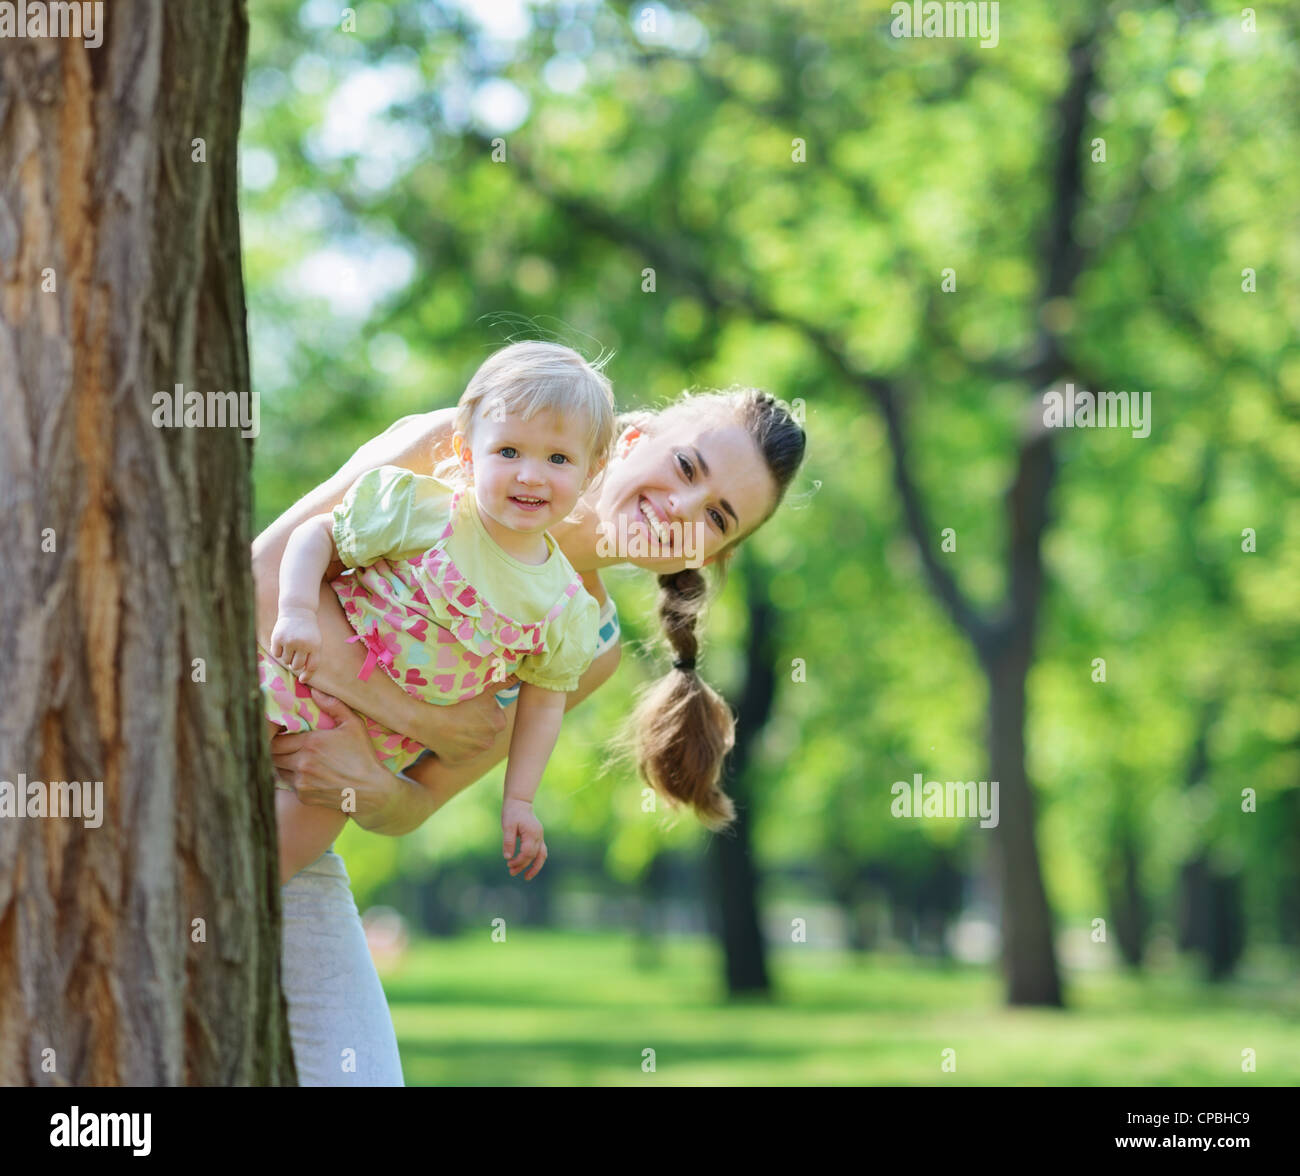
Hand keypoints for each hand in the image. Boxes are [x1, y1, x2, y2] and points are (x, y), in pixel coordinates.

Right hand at [270, 607, 322, 678]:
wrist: (297, 611)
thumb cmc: (308, 631)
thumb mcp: (315, 642)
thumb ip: (311, 659)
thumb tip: (303, 680)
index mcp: (315, 645)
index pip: (312, 666)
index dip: (307, 675)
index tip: (302, 679)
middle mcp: (302, 644)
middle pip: (296, 666)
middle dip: (296, 663)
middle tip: (296, 652)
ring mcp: (289, 641)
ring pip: (286, 661)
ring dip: (287, 656)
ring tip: (291, 644)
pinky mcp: (277, 638)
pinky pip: (276, 654)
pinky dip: (279, 651)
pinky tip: (283, 642)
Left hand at [270, 689, 407, 826]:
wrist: (371, 790)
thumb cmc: (364, 756)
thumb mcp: (353, 725)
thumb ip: (333, 705)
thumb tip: (315, 691)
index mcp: (310, 743)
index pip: (276, 739)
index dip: (275, 736)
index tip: (281, 734)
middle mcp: (301, 763)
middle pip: (272, 755)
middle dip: (275, 749)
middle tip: (283, 745)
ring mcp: (301, 782)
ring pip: (277, 770)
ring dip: (281, 764)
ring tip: (291, 759)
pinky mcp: (304, 796)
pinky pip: (289, 785)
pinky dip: (293, 779)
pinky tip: (305, 774)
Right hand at [420, 675, 519, 763]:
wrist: (427, 720)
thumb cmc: (455, 701)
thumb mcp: (481, 689)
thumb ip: (502, 682)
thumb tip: (518, 676)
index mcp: (499, 723)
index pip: (493, 714)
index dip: (481, 709)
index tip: (469, 704)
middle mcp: (490, 741)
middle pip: (483, 729)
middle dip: (475, 723)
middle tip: (459, 712)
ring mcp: (473, 753)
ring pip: (471, 741)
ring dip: (464, 735)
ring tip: (450, 723)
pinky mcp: (457, 761)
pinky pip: (456, 752)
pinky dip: (452, 746)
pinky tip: (444, 735)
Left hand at [502, 797, 545, 880]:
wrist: (519, 803)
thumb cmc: (512, 813)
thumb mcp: (507, 826)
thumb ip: (508, 841)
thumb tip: (508, 857)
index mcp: (532, 833)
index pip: (528, 853)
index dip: (519, 861)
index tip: (509, 863)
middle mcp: (539, 836)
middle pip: (533, 856)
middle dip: (523, 866)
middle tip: (511, 872)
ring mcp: (540, 837)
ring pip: (542, 856)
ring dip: (535, 867)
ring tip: (527, 877)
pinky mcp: (538, 838)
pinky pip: (541, 852)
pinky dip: (536, 860)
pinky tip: (529, 866)